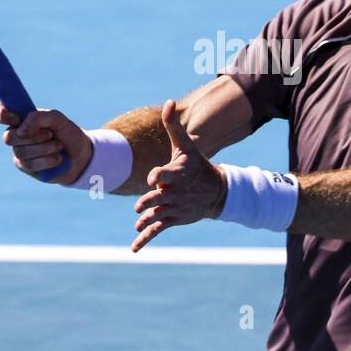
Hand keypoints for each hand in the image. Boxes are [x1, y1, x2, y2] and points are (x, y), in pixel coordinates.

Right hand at [0, 101, 91, 184]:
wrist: (81, 155)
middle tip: (50, 134)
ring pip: (21, 151)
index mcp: (20, 117)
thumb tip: (20, 131)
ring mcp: (18, 151)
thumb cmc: (66, 133)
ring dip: (44, 148)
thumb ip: (38, 117)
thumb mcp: (57, 119)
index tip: (15, 118)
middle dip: (33, 136)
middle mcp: (15, 133)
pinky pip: (29, 164)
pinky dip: (46, 160)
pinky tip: (58, 158)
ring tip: (59, 146)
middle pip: (9, 137)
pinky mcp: (25, 167)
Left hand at [131, 99, 226, 251]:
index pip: (164, 175)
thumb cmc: (196, 165)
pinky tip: (134, 249)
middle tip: (140, 206)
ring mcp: (174, 208)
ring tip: (138, 224)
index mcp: (176, 174)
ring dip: (148, 221)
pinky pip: (157, 230)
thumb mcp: (186, 146)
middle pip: (159, 198)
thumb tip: (169, 101)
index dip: (159, 177)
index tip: (153, 179)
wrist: (216, 192)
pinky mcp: (173, 219)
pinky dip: (145, 240)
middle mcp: (175, 193)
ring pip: (157, 216)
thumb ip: (173, 126)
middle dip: (151, 202)